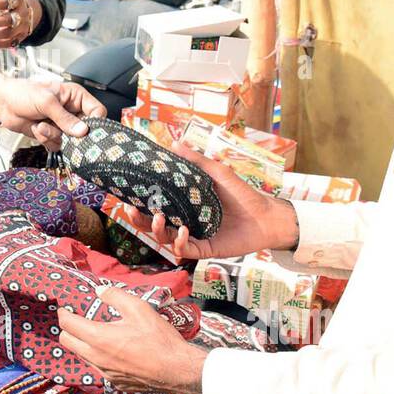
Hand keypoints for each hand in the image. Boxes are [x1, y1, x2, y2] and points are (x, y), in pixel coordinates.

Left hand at [0, 72, 105, 148]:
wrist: (3, 104)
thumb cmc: (23, 94)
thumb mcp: (46, 102)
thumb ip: (65, 118)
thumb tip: (84, 131)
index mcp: (76, 96)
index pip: (97, 111)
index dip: (95, 123)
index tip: (85, 131)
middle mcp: (72, 111)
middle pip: (86, 130)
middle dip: (70, 134)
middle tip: (59, 131)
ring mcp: (63, 124)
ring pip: (71, 140)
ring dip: (54, 136)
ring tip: (40, 125)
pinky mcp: (53, 134)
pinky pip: (58, 145)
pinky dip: (46, 140)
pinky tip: (37, 128)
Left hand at [57, 287, 205, 393]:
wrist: (177, 370)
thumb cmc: (159, 338)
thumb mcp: (139, 308)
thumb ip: (115, 296)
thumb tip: (99, 290)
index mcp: (98, 338)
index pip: (67, 325)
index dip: (64, 313)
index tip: (66, 308)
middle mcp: (96, 358)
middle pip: (67, 342)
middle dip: (68, 329)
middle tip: (77, 319)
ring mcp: (105, 373)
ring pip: (82, 356)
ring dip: (83, 344)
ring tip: (97, 333)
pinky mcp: (115, 383)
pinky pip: (98, 368)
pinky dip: (99, 357)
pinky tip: (114, 351)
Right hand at [126, 140, 298, 258]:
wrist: (266, 215)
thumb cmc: (242, 194)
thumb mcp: (217, 173)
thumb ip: (196, 161)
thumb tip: (174, 143)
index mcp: (183, 204)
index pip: (155, 205)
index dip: (139, 203)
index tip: (127, 196)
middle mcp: (184, 221)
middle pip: (153, 225)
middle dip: (139, 220)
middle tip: (132, 210)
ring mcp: (193, 236)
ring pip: (164, 239)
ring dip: (156, 230)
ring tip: (159, 218)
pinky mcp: (204, 249)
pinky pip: (184, 250)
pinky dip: (179, 242)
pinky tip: (182, 231)